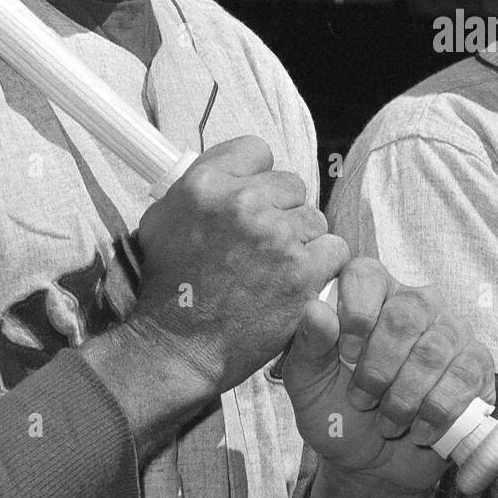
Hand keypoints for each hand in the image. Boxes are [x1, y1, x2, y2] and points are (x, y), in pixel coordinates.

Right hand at [125, 136, 349, 400]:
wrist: (177, 346)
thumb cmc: (168, 287)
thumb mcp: (162, 220)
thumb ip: (199, 187)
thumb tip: (231, 171)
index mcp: (206, 184)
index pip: (257, 150)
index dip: (257, 176)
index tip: (254, 197)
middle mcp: (243, 204)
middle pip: (291, 185)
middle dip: (282, 211)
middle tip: (263, 242)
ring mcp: (276, 237)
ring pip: (315, 218)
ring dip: (302, 240)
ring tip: (277, 267)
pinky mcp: (302, 272)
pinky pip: (334, 250)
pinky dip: (322, 266)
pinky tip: (298, 281)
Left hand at [282, 257, 495, 497]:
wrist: (374, 464)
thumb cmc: (338, 414)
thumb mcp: (308, 386)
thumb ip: (308, 346)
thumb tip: (315, 309)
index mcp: (371, 296)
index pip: (367, 275)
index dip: (356, 314)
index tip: (346, 357)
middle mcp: (416, 303)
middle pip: (406, 314)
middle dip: (379, 368)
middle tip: (362, 401)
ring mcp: (452, 332)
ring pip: (435, 350)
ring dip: (404, 397)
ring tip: (387, 422)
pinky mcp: (477, 364)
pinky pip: (464, 378)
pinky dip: (436, 412)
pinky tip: (418, 429)